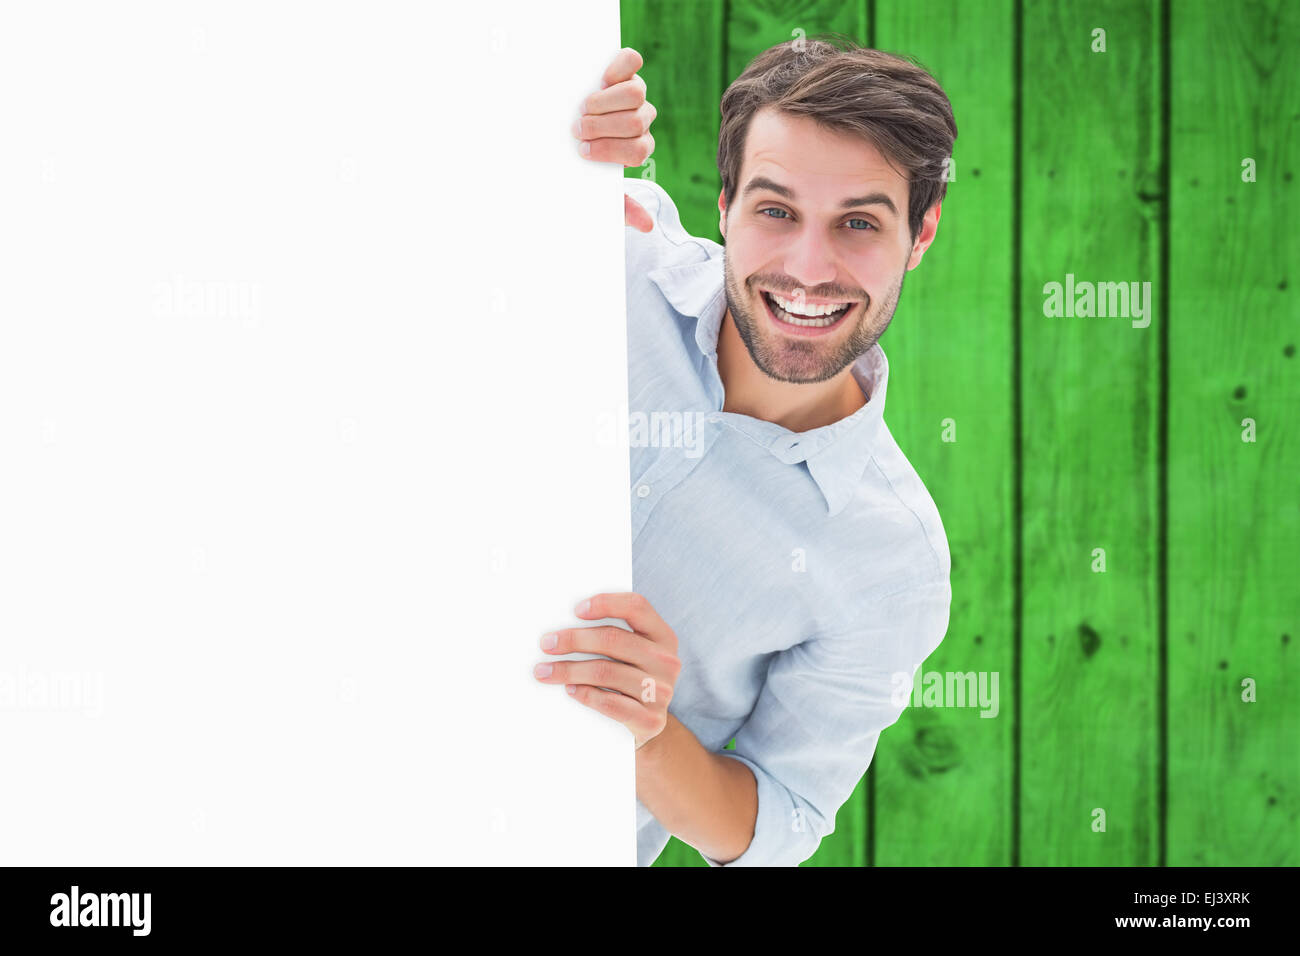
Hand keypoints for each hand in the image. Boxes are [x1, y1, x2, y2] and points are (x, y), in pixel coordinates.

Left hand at [535, 592, 680, 748]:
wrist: (647, 726)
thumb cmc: (629, 680)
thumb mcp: (632, 654)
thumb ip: (612, 636)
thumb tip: (563, 626)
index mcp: (663, 636)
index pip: (637, 607)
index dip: (606, 603)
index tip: (576, 610)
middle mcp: (666, 661)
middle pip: (614, 639)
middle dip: (574, 640)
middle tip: (546, 644)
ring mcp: (661, 692)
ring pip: (605, 671)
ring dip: (568, 670)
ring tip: (545, 671)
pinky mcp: (650, 720)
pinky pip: (610, 703)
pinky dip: (585, 694)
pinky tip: (569, 690)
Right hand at [572, 47, 655, 232]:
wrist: (570, 125)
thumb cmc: (583, 159)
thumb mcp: (599, 186)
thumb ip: (621, 206)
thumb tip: (646, 226)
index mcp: (638, 147)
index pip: (638, 151)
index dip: (611, 151)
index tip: (584, 151)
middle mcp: (641, 120)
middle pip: (636, 122)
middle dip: (602, 128)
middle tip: (578, 130)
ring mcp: (635, 93)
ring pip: (636, 94)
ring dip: (606, 102)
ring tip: (584, 107)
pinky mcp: (626, 69)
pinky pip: (632, 61)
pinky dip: (618, 68)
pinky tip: (601, 78)